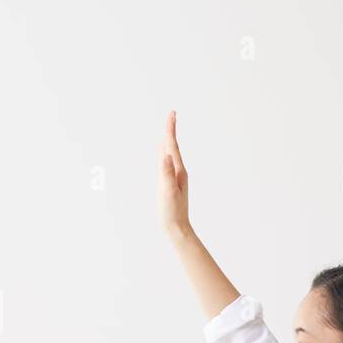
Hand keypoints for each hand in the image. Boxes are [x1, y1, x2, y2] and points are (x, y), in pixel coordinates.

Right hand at [158, 110, 189, 235]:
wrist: (177, 228)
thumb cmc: (172, 212)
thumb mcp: (167, 193)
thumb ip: (166, 174)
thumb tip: (166, 155)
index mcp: (177, 171)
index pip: (172, 146)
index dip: (171, 130)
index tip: (172, 114)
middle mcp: (178, 172)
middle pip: (173, 146)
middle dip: (170, 130)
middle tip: (171, 115)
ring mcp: (175, 177)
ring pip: (170, 153)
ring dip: (169, 140)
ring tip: (168, 129)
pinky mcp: (170, 183)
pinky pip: (167, 163)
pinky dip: (165, 153)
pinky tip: (164, 153)